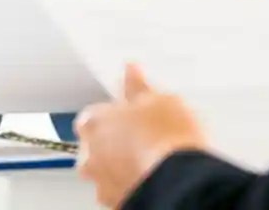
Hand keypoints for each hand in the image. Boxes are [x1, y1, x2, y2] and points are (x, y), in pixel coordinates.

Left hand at [74, 65, 205, 208]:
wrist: (179, 181)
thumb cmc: (166, 138)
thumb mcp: (158, 99)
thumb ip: (138, 86)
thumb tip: (130, 71)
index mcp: (93, 123)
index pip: (94, 115)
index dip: (115, 114)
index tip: (132, 113)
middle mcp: (89, 156)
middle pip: (97, 145)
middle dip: (117, 141)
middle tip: (146, 136)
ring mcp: (101, 183)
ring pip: (107, 171)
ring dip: (123, 165)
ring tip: (155, 160)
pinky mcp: (116, 204)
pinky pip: (121, 190)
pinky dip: (134, 185)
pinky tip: (155, 177)